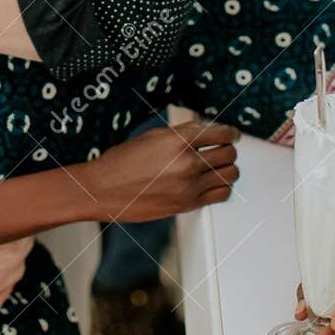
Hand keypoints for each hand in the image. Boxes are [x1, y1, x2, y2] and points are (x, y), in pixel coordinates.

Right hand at [82, 121, 238, 221]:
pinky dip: (222, 187)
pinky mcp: (188, 204)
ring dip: (228, 168)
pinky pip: (222, 195)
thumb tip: (205, 131)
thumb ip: (183, 133)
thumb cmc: (122, 162)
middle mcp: (187, 162)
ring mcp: (189, 185)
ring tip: (219, 167)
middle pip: (229, 154)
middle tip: (223, 149)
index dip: (231, 133)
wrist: (103, 189)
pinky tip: (213, 183)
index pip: (221, 134)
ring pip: (230, 175)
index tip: (232, 135)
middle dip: (229, 150)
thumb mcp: (153, 137)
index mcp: (178, 141)